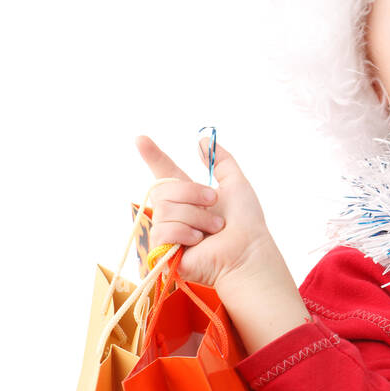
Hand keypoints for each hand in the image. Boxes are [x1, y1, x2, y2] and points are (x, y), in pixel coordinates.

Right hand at [134, 134, 274, 288]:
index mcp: (189, 197)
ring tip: (215, 230)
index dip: (153, 156)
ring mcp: (169, 232)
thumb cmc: (247, 223)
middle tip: (214, 202)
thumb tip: (202, 139)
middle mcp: (176, 213)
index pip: (165, 172)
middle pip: (164, 189)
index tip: (140, 138)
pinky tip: (199, 242)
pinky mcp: (164, 251)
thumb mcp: (236, 183)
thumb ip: (221, 160)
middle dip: (192, 193)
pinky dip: (185, 232)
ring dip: (197, 216)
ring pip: (166, 209)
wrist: (248, 252)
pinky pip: (164, 229)